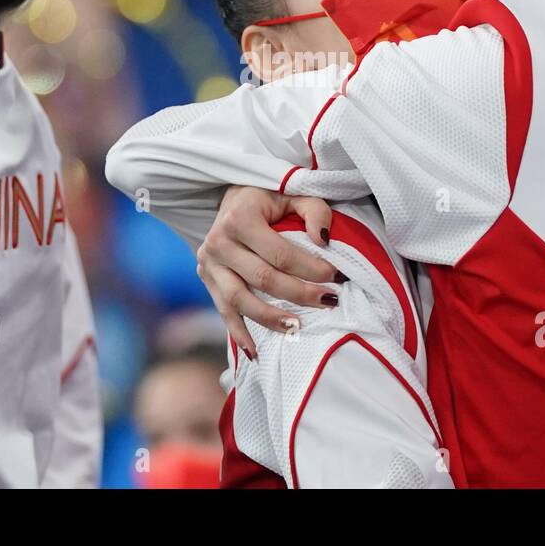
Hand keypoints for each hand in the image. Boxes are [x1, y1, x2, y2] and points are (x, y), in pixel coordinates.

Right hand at [197, 185, 340, 357]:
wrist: (235, 197)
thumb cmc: (271, 196)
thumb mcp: (295, 193)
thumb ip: (315, 212)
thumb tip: (325, 241)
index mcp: (240, 218)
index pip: (280, 253)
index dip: (311, 268)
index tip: (337, 277)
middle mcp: (218, 241)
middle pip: (263, 278)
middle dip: (299, 294)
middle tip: (329, 301)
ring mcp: (209, 263)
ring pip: (241, 300)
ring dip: (271, 318)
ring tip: (298, 328)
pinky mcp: (207, 279)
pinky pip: (224, 311)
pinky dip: (239, 333)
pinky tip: (256, 352)